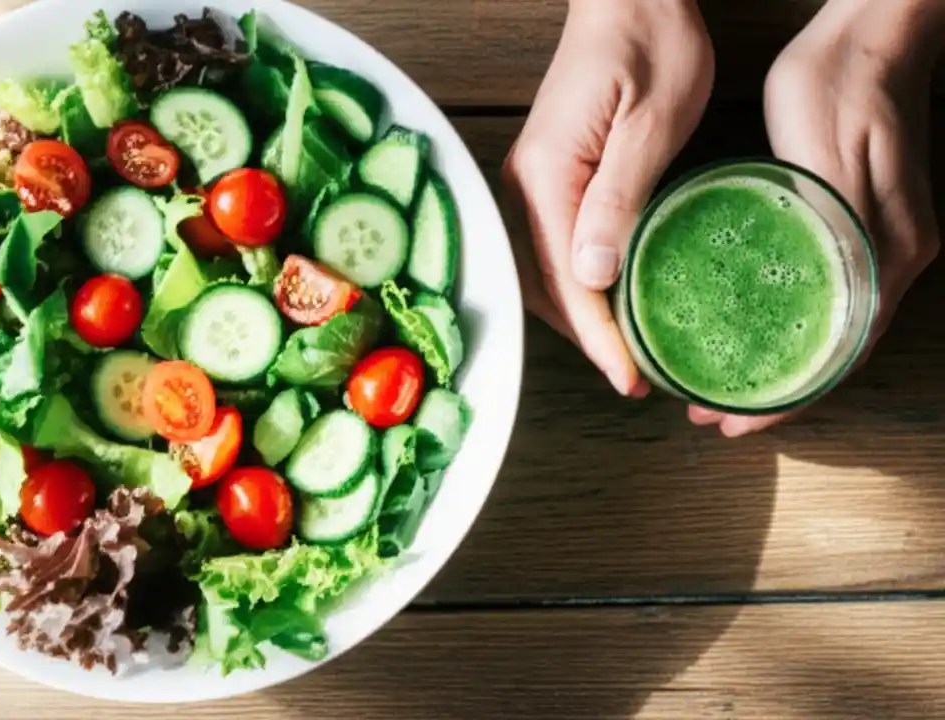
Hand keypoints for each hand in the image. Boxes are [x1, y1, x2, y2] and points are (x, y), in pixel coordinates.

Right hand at [502, 0, 713, 395]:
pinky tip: (607, 305)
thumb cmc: (648, 45)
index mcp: (547, 177)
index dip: (598, 336)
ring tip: (625, 356)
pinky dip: (575, 290)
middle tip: (635, 380)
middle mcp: (524, 187)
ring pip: (542, 275)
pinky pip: (549, 251)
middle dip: (587, 340)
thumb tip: (592, 276)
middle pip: (543, 287)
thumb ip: (619, 198)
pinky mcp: (545, 179)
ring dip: (579, 320)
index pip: (567, 280)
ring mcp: (528, 184)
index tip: (631, 377)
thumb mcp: (650, 121)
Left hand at [691, 0, 943, 436]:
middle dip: (775, 392)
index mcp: (888, 252)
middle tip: (712, 416)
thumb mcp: (821, 157)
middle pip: (836, 351)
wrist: (873, 32)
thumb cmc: (840, 85)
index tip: (732, 422)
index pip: (838, 355)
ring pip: (834, 328)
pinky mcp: (869, 223)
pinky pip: (833, 296)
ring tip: (722, 386)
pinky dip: (793, 325)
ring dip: (781, 363)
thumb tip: (811, 304)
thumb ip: (824, 229)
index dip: (786, 398)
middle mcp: (896, 258)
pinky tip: (753, 327)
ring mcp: (888, 242)